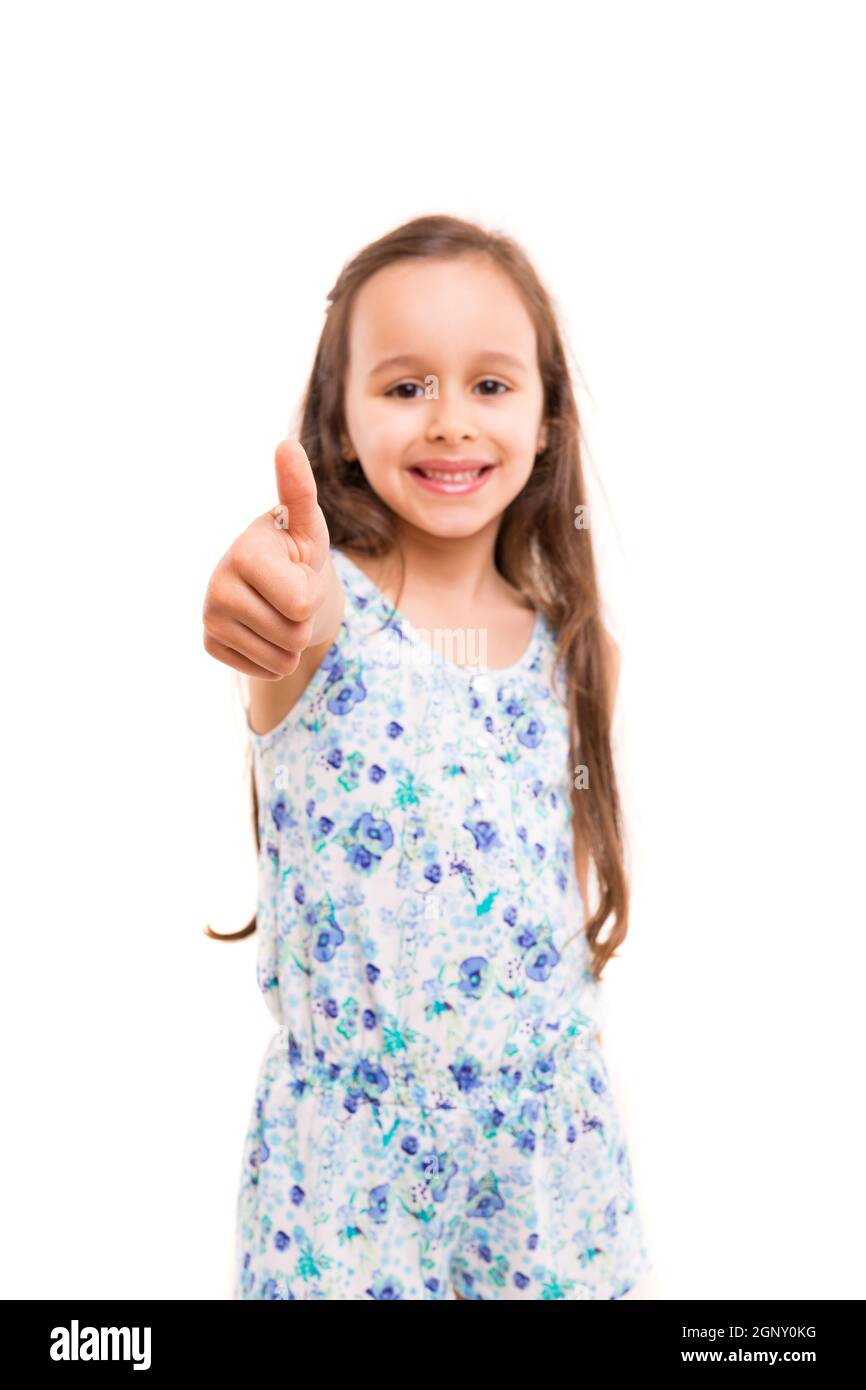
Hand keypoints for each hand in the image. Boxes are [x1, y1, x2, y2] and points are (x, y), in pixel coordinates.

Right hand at [202, 438, 331, 678]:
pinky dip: (275, 658)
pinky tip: (263, 629)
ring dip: (292, 640)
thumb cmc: (296, 550)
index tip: (297, 570)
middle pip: (294, 633)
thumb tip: (287, 445)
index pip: (302, 602)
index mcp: (244, 552)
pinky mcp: (211, 643)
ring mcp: (210, 617)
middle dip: (304, 619)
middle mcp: (217, 585)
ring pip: (283, 658)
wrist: (279, 584)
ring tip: (278, 609)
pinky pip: (266, 672)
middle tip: (289, 594)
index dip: (312, 593)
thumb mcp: (307, 523)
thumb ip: (299, 490)